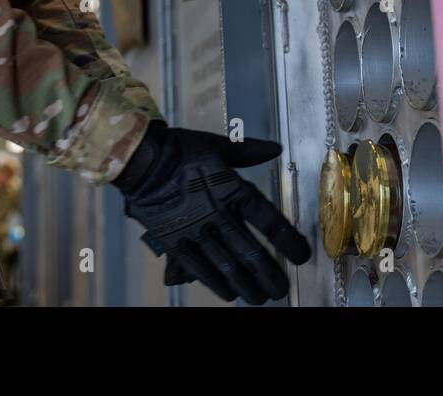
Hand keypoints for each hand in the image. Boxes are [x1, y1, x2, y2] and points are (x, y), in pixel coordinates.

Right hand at [114, 121, 311, 303]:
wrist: (140, 159)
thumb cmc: (180, 149)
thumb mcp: (218, 144)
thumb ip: (249, 151)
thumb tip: (275, 149)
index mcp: (230, 188)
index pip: (267, 219)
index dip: (287, 240)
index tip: (302, 255)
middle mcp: (216, 213)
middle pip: (250, 251)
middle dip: (269, 274)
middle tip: (281, 289)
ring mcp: (195, 230)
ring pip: (227, 266)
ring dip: (246, 285)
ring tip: (260, 298)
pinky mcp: (175, 241)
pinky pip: (199, 268)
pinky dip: (215, 283)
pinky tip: (229, 294)